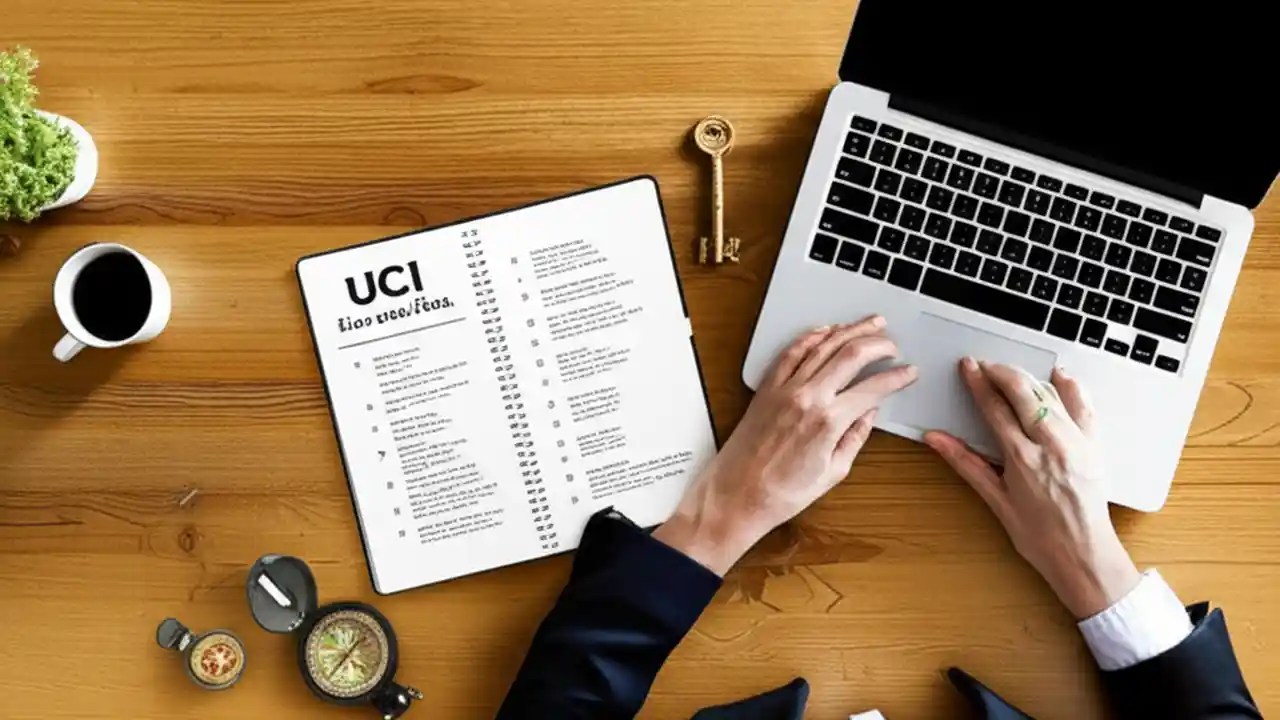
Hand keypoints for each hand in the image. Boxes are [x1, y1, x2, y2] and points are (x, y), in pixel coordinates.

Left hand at [653, 316, 917, 574]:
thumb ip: (855, 437)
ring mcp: (785, 389)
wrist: (738, 494)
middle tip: (892, 344)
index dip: (897, 377)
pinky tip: (825, 331)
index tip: (908, 372)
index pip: (874, 388)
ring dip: (849, 330)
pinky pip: (791, 353)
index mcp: (829, 421)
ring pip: (822, 346)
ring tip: (868, 324)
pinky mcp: (767, 388)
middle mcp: (807, 397)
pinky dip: (810, 337)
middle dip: (878, 344)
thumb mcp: (833, 471)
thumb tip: (869, 414)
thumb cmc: (781, 492)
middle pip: (851, 354)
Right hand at [924, 359, 1140, 618]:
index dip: (978, 383)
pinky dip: (1071, 387)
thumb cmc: (1039, 536)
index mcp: (1023, 459)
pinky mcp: (1095, 445)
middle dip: (1001, 372)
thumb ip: (966, 463)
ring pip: (1051, 393)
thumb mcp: (996, 500)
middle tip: (985, 364)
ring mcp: (1077, 442)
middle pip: (1023, 392)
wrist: (1084, 554)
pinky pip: (1084, 405)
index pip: (995, 408)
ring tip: (1011, 371)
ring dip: (1029, 377)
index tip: (968, 367)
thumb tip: (936, 439)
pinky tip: (1060, 376)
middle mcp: (1051, 445)